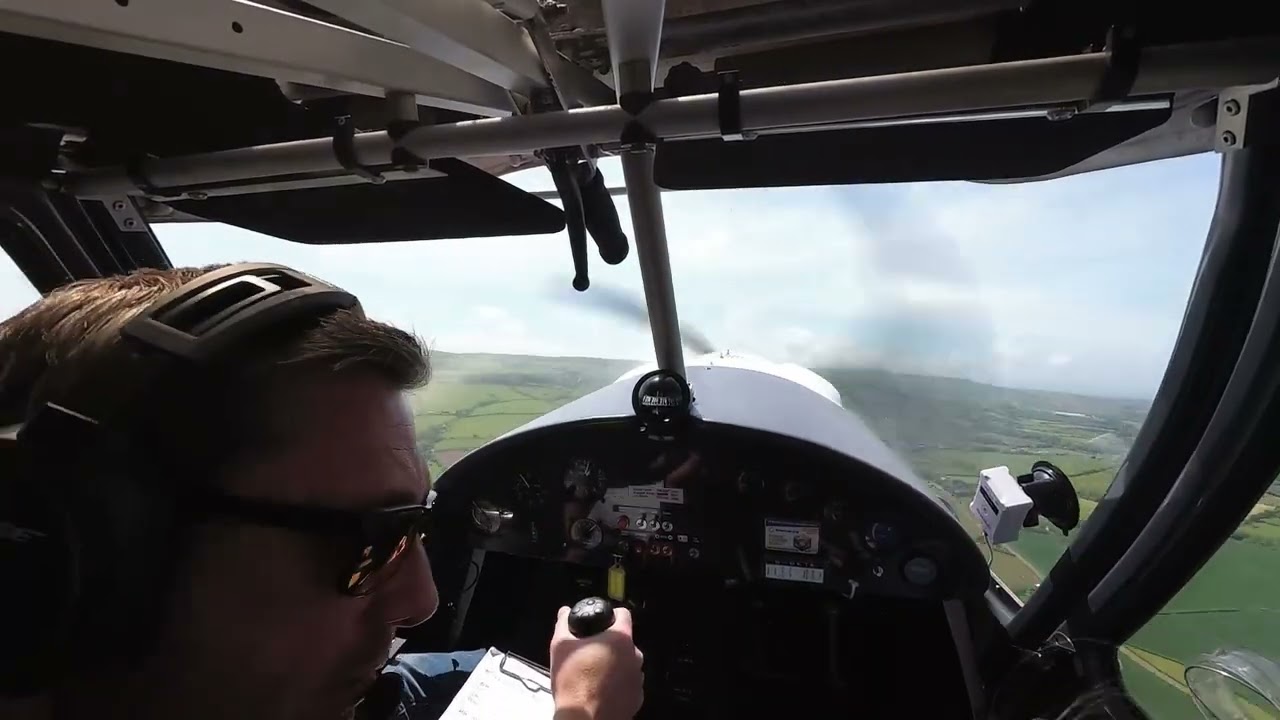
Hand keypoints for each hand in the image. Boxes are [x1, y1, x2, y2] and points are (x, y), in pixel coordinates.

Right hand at [549, 605, 643, 719]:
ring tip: (595, 674)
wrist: (583, 719)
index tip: (601, 623)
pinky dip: (619, 684)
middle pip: (625, 641)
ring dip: (616, 665)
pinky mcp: (637, 697)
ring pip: (628, 663)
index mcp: (620, 638)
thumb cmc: (573, 682)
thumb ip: (564, 624)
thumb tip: (565, 612)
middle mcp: (635, 655)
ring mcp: (638, 678)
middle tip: (591, 654)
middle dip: (610, 645)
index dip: (611, 616)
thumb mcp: (560, 647)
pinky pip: (629, 683)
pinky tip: (602, 690)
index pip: (623, 614)